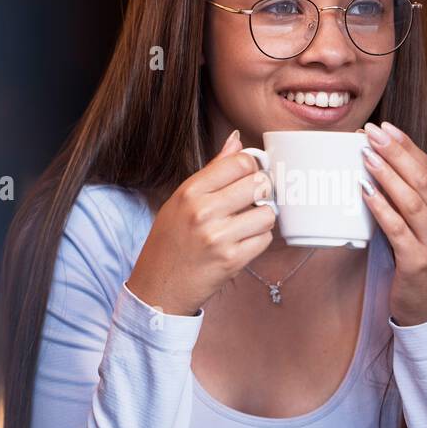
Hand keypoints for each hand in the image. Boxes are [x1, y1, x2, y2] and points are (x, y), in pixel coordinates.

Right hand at [126, 129, 275, 315]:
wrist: (158, 288)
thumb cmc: (170, 241)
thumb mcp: (180, 200)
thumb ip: (212, 170)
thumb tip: (237, 139)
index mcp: (189, 192)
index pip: (239, 162)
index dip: (251, 167)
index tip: (249, 176)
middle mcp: (203, 212)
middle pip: (259, 184)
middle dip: (261, 192)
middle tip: (252, 201)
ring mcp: (218, 237)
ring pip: (267, 213)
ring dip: (262, 219)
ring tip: (245, 224)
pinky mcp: (232, 261)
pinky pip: (265, 239)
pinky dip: (258, 240)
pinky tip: (242, 243)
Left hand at [360, 121, 426, 326]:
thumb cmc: (419, 258)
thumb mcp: (424, 224)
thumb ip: (411, 196)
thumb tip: (379, 159)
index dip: (406, 146)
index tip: (384, 127)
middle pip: (421, 179)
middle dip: (395, 152)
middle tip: (372, 133)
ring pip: (412, 200)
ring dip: (387, 174)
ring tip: (366, 156)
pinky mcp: (418, 261)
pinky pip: (397, 228)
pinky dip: (381, 207)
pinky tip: (365, 191)